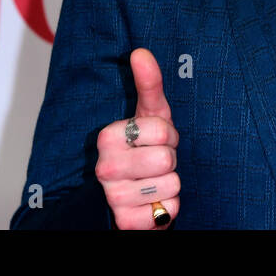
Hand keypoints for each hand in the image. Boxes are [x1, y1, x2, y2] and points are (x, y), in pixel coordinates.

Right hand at [94, 48, 179, 229]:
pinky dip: (169, 207)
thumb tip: (141, 52)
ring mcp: (113, 197)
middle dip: (171, 160)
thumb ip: (148, 83)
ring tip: (155, 179)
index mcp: (107, 137)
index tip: (157, 139)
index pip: (163, 131)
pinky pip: (168, 211)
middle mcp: (105, 168)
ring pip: (170, 185)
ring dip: (171, 183)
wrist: (138, 194)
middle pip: (166, 159)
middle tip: (158, 161)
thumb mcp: (151, 114)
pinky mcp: (126, 223)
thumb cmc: (146, 149)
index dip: (169, 136)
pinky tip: (155, 202)